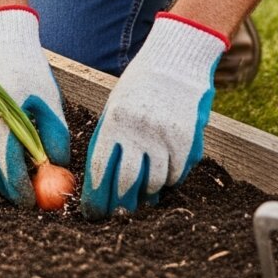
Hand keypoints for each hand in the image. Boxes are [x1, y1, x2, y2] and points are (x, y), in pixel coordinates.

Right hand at [0, 7, 70, 203]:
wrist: (4, 47)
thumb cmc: (33, 73)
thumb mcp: (51, 102)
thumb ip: (55, 136)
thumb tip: (60, 168)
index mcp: (4, 115)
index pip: (8, 161)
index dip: (20, 186)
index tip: (34, 202)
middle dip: (10, 191)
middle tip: (29, 203)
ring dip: (2, 181)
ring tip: (24, 189)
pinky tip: (15, 168)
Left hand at [81, 13, 228, 218]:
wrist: (176, 62)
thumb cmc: (140, 86)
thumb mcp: (115, 107)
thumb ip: (109, 140)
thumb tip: (102, 180)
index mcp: (114, 122)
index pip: (100, 170)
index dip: (95, 197)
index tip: (92, 213)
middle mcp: (138, 132)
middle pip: (126, 183)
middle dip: (119, 205)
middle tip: (116, 215)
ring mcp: (164, 137)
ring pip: (153, 182)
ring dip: (145, 195)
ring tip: (140, 198)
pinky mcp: (186, 141)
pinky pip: (175, 174)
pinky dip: (168, 181)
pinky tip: (163, 179)